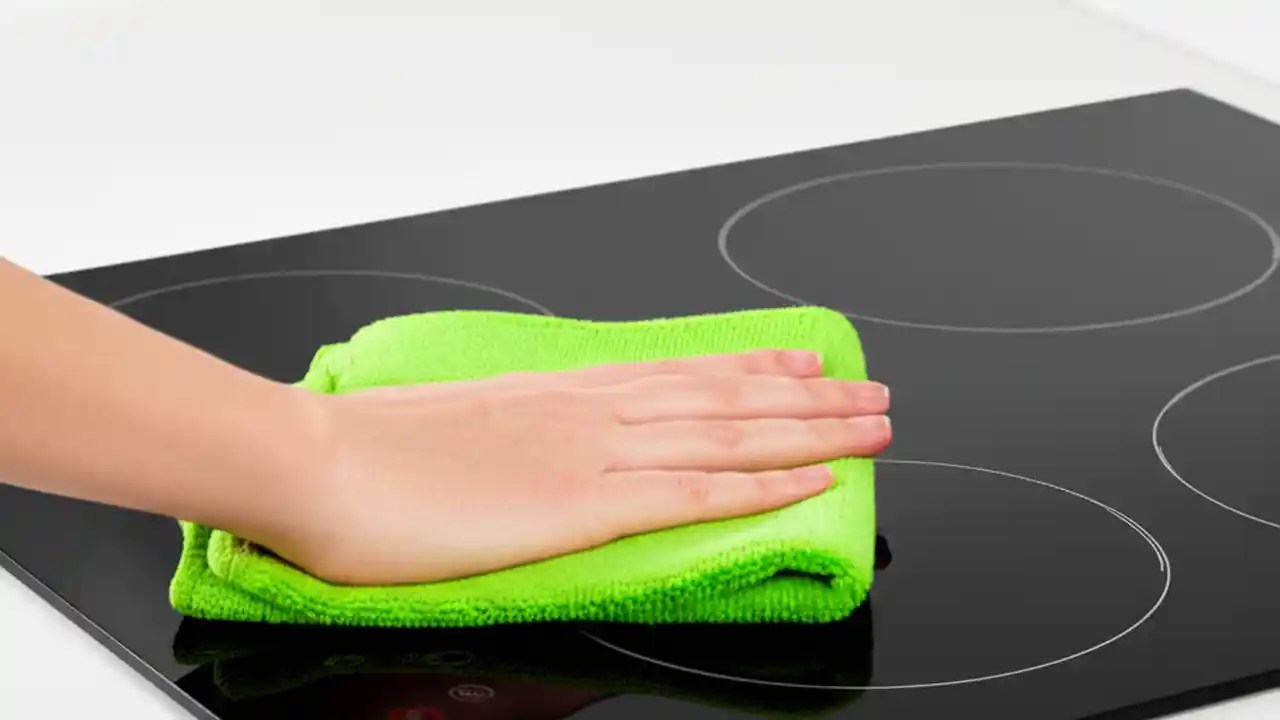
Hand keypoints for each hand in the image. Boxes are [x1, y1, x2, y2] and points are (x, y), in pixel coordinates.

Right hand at [256, 350, 891, 584]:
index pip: (681, 372)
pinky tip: (808, 482)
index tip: (802, 362)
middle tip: (872, 391)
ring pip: (727, 437)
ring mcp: (591, 455)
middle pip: (725, 397)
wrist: (316, 463)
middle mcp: (593, 410)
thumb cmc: (371, 449)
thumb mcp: (460, 423)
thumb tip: (540, 435)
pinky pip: (691, 495)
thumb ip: (517, 427)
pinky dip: (757, 487)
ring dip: (810, 432)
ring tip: (871, 426)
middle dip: (809, 397)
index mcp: (562, 391)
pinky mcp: (580, 508)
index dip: (752, 367)